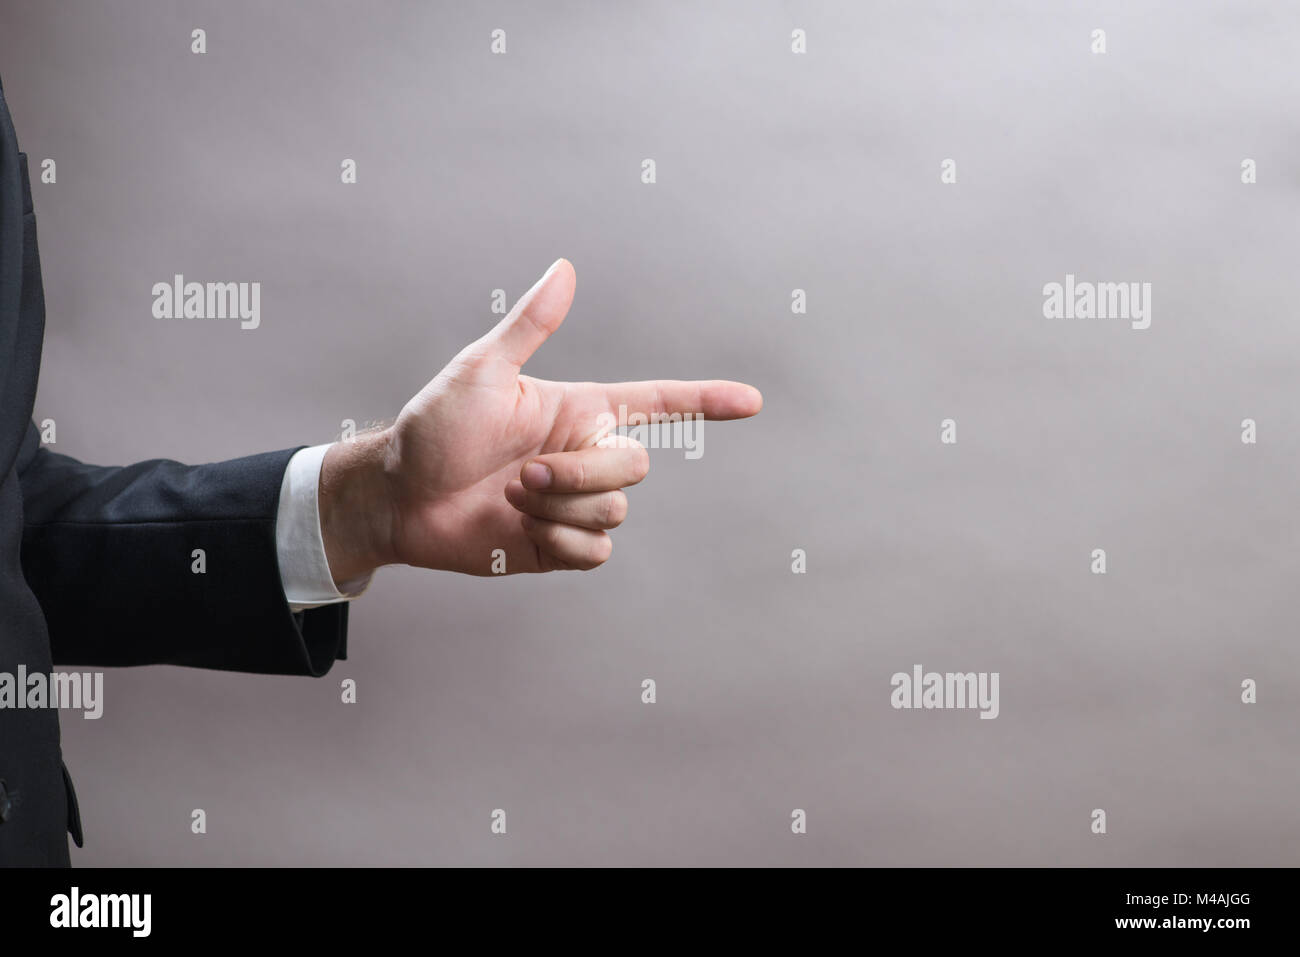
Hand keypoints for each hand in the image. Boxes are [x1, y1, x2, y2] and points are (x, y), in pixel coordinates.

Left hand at [318, 259, 761, 580]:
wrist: (399, 498)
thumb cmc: (434, 428)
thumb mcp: (481, 370)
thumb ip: (530, 325)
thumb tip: (565, 269)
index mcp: (579, 412)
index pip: (659, 404)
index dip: (706, 402)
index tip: (752, 401)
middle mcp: (585, 456)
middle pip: (636, 465)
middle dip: (578, 472)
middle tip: (519, 474)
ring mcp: (575, 503)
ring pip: (616, 509)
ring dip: (558, 506)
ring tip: (509, 498)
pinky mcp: (560, 546)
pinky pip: (597, 551)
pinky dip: (561, 542)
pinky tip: (522, 532)